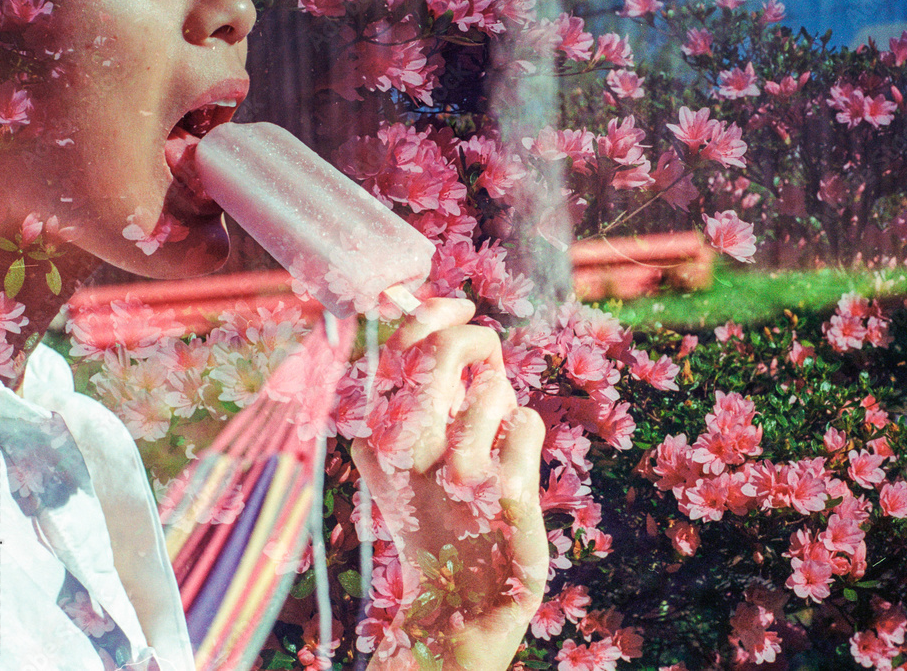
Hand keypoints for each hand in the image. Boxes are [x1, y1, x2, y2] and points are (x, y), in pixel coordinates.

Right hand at [350, 298, 547, 669]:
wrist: (458, 601)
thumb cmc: (436, 519)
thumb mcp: (402, 460)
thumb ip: (403, 391)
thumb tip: (412, 310)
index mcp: (377, 435)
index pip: (399, 345)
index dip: (433, 311)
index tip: (458, 306)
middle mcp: (409, 449)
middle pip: (449, 351)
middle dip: (476, 344)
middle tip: (484, 360)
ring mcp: (457, 471)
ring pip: (496, 389)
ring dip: (501, 407)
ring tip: (490, 444)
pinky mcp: (504, 491)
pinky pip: (529, 423)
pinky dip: (527, 436)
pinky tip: (510, 470)